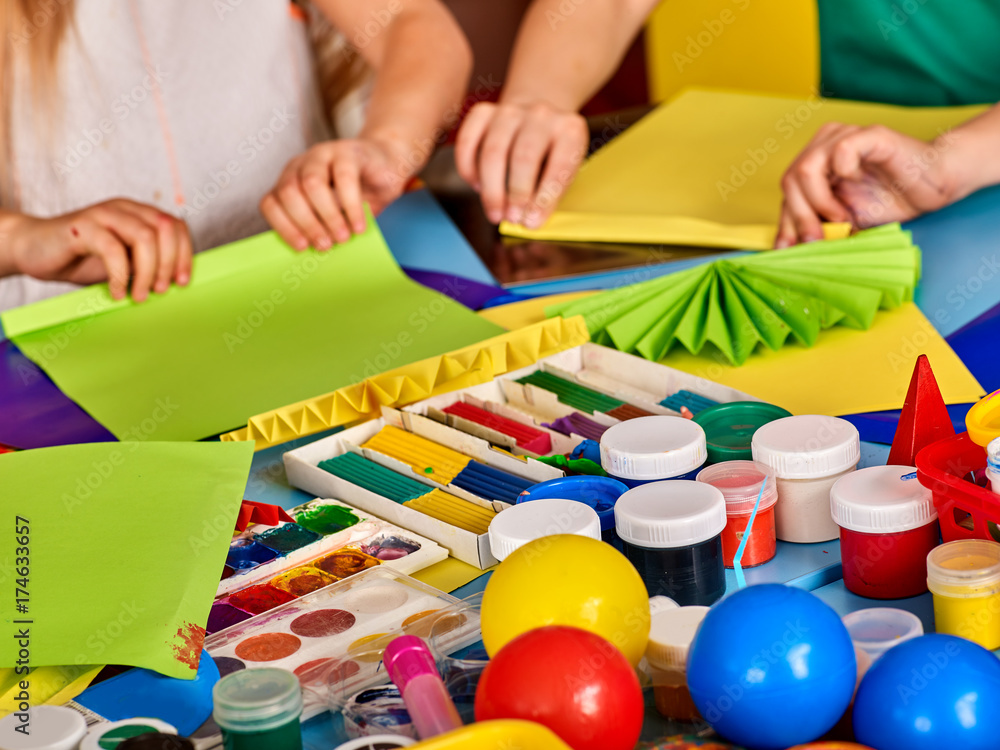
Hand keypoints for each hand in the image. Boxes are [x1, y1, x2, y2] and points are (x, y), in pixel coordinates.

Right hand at [7, 199, 191, 300]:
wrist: (32, 249)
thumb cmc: (81, 258)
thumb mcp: (124, 262)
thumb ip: (146, 264)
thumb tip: (175, 285)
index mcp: (138, 214)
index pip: (175, 226)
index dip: (185, 254)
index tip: (182, 282)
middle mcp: (124, 209)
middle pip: (165, 229)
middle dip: (168, 264)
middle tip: (160, 291)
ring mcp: (102, 215)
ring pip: (144, 237)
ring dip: (147, 271)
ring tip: (139, 295)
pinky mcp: (81, 226)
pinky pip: (112, 249)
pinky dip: (120, 274)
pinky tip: (117, 292)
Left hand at [260, 138, 407, 250]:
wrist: (386, 167)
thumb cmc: (358, 195)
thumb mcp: (336, 215)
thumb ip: (323, 228)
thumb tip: (318, 252)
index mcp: (290, 182)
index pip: (271, 202)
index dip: (283, 227)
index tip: (302, 248)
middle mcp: (300, 166)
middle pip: (289, 192)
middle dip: (306, 224)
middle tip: (325, 245)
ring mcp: (322, 154)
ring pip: (312, 183)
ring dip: (327, 216)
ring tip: (343, 237)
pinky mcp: (347, 152)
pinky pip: (344, 178)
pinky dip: (351, 206)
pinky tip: (358, 226)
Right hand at [455, 101, 588, 228]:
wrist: (539, 118)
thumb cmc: (553, 153)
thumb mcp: (565, 170)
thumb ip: (550, 193)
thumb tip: (529, 220)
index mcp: (570, 130)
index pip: (559, 166)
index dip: (544, 198)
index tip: (532, 222)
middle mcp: (541, 114)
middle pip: (523, 156)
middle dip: (516, 193)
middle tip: (511, 218)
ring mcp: (510, 110)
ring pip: (493, 151)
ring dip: (491, 188)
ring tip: (495, 213)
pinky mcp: (484, 111)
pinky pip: (467, 140)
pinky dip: (468, 168)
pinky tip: (476, 186)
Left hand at [776, 123, 955, 247]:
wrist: (933, 188)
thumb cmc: (890, 201)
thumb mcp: (845, 221)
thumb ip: (818, 225)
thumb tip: (788, 249)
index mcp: (814, 164)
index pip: (787, 193)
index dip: (785, 223)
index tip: (785, 251)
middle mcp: (824, 146)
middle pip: (790, 180)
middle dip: (800, 216)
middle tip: (816, 240)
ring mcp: (845, 136)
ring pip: (807, 168)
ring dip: (820, 201)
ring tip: (842, 219)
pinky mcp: (870, 135)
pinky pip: (841, 150)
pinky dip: (844, 171)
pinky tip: (857, 182)